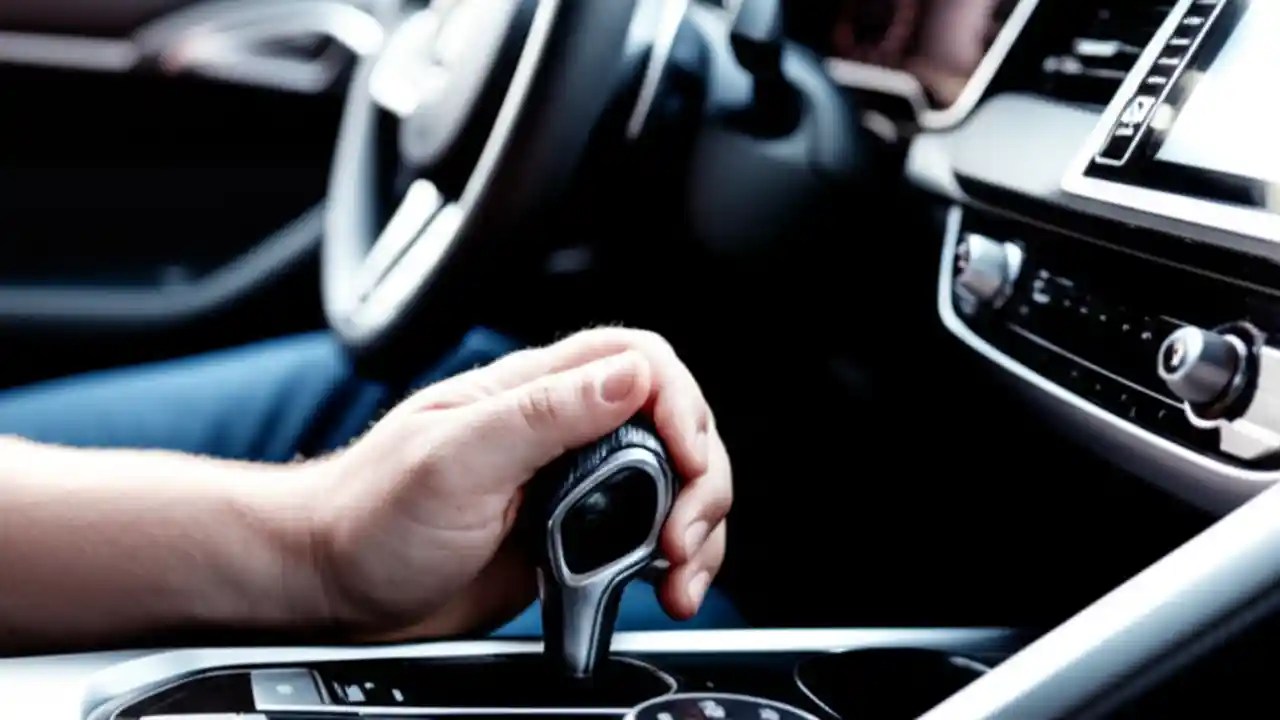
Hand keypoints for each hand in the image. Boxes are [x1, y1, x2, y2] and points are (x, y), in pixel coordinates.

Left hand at [301, 328, 732, 637]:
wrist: (334, 589)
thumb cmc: (370, 515)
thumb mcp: (456, 458)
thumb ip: (544, 413)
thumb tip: (630, 377)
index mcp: (533, 394)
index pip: (638, 361)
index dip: (680, 404)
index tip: (685, 463)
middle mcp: (561, 434)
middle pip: (673, 427)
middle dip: (701, 479)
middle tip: (681, 535)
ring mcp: (570, 488)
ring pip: (671, 486)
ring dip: (698, 527)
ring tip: (680, 574)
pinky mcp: (572, 540)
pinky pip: (645, 539)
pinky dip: (672, 564)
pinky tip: (665, 587)